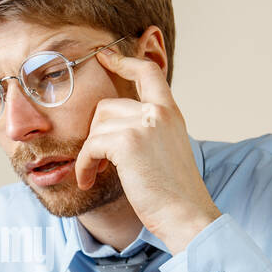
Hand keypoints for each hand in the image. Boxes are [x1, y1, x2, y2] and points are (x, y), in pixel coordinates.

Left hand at [75, 46, 220, 251]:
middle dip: (96, 132)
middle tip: (99, 159)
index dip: (124, 61)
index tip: (105, 56)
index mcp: (170, 113)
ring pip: (97, 126)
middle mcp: (159, 112)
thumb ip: (147, 132)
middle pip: (107, 105)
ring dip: (89, 152)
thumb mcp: (166, 151)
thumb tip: (113, 128)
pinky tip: (88, 180)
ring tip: (95, 172)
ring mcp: (144, 124)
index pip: (148, 72)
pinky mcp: (128, 142)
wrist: (187, 216)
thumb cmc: (174, 194)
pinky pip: (91, 145)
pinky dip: (85, 164)